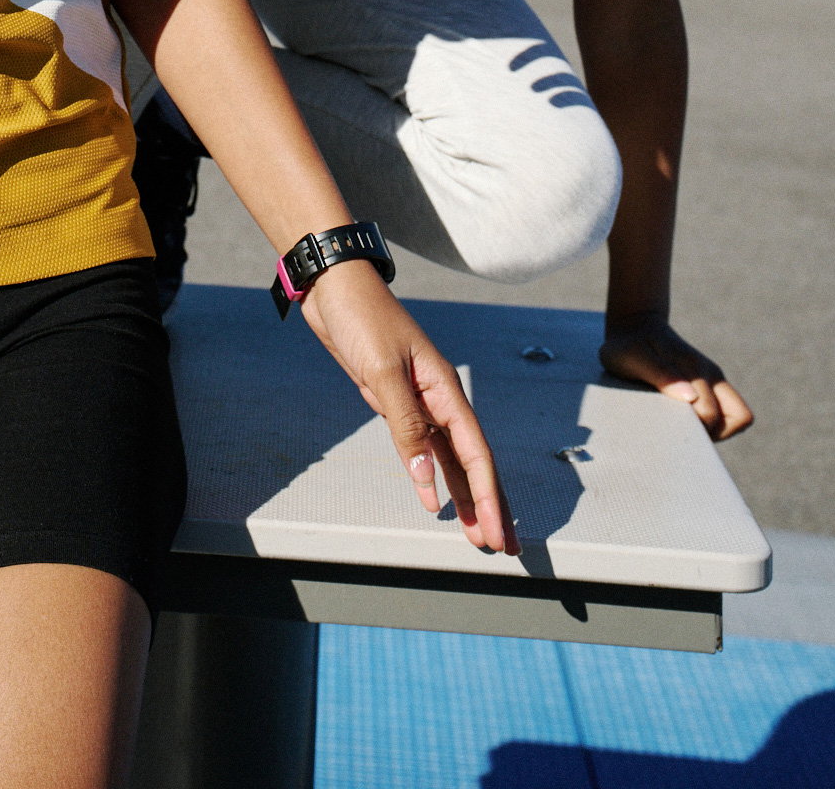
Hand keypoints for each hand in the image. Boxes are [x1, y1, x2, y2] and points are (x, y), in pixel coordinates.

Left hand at [300, 260, 518, 554]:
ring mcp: (419, 402)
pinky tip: (438, 499)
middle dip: (489, 504)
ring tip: (477, 534)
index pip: (476, 452)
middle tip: (501, 546)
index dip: (488, 496)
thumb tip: (426, 481)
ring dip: (465, 496)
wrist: (333, 289)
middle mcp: (438, 398)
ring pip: (451, 459)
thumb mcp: (382, 371)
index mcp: (443, 388)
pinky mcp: (397, 403)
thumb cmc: (361, 317)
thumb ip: (404, 426)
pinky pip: (424, 448)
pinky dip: (434, 476)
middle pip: (472, 461)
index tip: (496, 532)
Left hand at [600, 312, 753, 440]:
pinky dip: (716, 424)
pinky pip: (729, 412)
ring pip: (739, 415)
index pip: (710, 415)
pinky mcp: (712, 383)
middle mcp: (711, 372)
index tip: (669, 427)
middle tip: (677, 429)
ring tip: (685, 426)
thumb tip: (691, 398)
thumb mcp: (634, 357)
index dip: (693, 429)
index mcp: (694, 367)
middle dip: (711, 433)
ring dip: (719, 429)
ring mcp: (714, 378)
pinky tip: (688, 420)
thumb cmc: (628, 345)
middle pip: (739, 417)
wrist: (635, 325)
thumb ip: (661, 375)